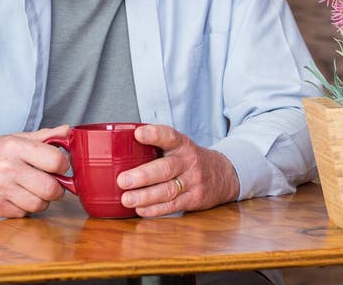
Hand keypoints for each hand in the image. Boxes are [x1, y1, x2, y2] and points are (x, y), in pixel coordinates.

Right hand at [0, 126, 70, 217]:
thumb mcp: (15, 138)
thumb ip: (44, 136)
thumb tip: (70, 132)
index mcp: (15, 146)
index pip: (56, 160)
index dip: (63, 165)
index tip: (59, 166)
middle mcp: (7, 168)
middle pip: (51, 188)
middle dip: (56, 188)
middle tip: (50, 182)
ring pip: (39, 205)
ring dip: (41, 200)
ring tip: (32, 189)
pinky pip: (23, 214)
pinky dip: (24, 208)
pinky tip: (16, 196)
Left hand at [116, 124, 238, 217]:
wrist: (223, 174)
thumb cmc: (189, 159)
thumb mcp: (179, 146)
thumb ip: (156, 147)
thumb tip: (119, 149)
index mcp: (182, 144)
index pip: (169, 136)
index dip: (154, 134)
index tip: (138, 134)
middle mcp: (188, 161)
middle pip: (166, 169)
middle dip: (143, 176)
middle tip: (122, 180)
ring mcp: (193, 182)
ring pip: (168, 190)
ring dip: (145, 197)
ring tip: (127, 199)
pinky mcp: (194, 200)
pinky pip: (173, 206)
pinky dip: (155, 209)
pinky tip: (140, 209)